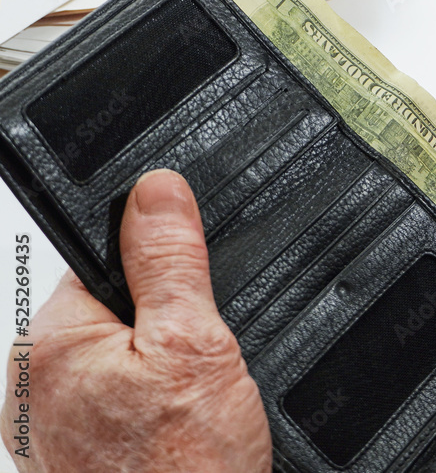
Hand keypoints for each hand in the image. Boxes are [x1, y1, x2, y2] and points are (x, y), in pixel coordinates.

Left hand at [2, 170, 270, 471]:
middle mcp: (35, 383)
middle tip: (202, 375)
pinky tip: (181, 434)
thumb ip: (171, 261)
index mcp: (51, 340)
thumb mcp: (195, 345)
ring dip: (165, 374)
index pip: (106, 262)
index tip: (197, 303)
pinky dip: (154, 409)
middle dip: (169, 329)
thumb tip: (157, 188)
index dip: (166, 273)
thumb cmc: (182, 472)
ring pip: (123, 362)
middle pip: (117, 314)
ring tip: (194, 412)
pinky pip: (118, 402)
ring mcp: (51, 427)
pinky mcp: (74, 458)